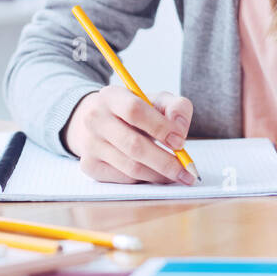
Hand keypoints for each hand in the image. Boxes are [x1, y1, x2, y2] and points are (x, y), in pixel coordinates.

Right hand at [61, 86, 195, 184]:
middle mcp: (95, 119)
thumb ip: (176, 108)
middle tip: (187, 171)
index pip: (134, 111)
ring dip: (159, 174)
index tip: (180, 142)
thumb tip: (180, 130)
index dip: (160, 127)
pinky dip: (145, 179)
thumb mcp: (156, 101)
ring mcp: (89, 144)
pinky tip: (156, 174)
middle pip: (133, 145)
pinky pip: (123, 178)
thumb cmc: (135, 112)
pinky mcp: (90, 165)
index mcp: (111, 96)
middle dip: (165, 161)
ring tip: (177, 174)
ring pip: (130, 167)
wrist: (99, 122)